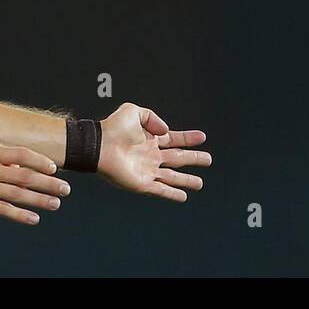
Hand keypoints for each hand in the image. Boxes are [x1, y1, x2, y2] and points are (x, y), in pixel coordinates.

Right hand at [0, 138, 70, 224]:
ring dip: (38, 200)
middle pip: (24, 176)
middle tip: (65, 188)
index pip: (21, 155)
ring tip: (55, 203)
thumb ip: (4, 153)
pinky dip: (19, 215)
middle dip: (47, 183)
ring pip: (16, 195)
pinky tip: (34, 218)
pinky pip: (2, 210)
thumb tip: (26, 164)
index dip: (39, 161)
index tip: (54, 168)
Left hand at [96, 102, 210, 201]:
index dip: (189, 138)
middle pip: (178, 158)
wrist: (99, 146)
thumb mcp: (133, 112)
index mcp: (150, 139)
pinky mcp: (142, 183)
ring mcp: (148, 171)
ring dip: (186, 180)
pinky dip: (172, 194)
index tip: (202, 137)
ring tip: (200, 183)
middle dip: (194, 159)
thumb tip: (166, 131)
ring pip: (172, 177)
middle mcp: (151, 156)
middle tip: (209, 160)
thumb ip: (152, 117)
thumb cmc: (113, 128)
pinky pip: (161, 190)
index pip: (174, 139)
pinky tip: (183, 196)